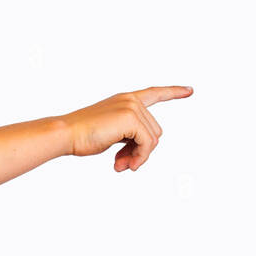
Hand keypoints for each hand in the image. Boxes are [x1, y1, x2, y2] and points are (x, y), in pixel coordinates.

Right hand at [61, 85, 192, 169]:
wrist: (66, 134)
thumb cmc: (82, 136)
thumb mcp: (110, 135)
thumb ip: (129, 138)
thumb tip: (140, 154)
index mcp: (124, 100)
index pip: (154, 94)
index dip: (173, 92)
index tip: (189, 90)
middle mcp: (130, 100)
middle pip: (155, 131)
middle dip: (142, 151)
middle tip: (123, 163)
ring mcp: (132, 107)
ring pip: (153, 139)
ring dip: (140, 156)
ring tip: (121, 165)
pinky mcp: (132, 118)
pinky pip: (148, 144)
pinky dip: (139, 157)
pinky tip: (122, 164)